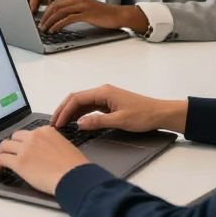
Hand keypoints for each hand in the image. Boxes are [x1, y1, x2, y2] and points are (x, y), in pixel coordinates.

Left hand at [0, 126, 89, 194]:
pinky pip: (1, 159)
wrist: (76, 178)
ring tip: (1, 160)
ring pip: (4, 146)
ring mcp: (25, 149)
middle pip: (15, 137)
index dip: (23, 142)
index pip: (28, 133)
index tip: (21, 147)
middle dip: (12, 145)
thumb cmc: (75, 167)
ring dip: (2, 153)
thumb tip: (44, 151)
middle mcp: (34, 136)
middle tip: (11, 153)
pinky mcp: (19, 162)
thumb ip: (51, 144)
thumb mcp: (65, 146)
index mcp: (46, 131)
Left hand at [38, 0, 146, 32]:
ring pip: (60, 11)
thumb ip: (75, 11)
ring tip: (45, 29)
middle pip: (56, 5)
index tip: (41, 19)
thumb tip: (61, 19)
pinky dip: (58, 24)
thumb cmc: (103, 15)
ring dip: (50, 21)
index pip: (57, 2)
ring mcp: (83, 5)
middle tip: (40, 25)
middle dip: (45, 16)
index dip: (47, 10)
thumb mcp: (87, 10)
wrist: (119, 15)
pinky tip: (54, 30)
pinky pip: (68, 18)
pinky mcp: (87, 14)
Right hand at [51, 84, 187, 132]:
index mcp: (103, 92)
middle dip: (63, 110)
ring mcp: (105, 97)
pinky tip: (76, 122)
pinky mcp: (109, 104)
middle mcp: (103, 92)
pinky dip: (80, 113)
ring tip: (62, 124)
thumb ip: (97, 121)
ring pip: (82, 102)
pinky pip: (89, 107)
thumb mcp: (120, 120)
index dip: (64, 111)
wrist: (161, 114)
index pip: (76, 99)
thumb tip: (79, 123)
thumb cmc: (144, 115)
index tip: (58, 123)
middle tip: (54, 123)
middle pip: (76, 98)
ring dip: (70, 112)